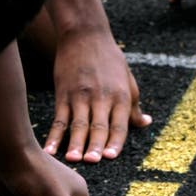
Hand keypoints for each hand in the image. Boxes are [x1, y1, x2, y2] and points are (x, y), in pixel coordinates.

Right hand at [44, 28, 151, 162]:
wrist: (84, 34)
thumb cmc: (109, 59)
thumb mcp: (127, 80)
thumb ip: (134, 106)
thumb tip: (146, 124)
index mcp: (120, 97)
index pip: (119, 125)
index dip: (115, 141)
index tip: (110, 157)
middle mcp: (101, 98)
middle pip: (98, 126)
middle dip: (95, 145)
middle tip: (92, 161)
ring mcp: (80, 97)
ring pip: (78, 124)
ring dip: (75, 143)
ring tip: (72, 159)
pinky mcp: (64, 95)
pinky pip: (59, 119)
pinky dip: (54, 136)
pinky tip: (49, 150)